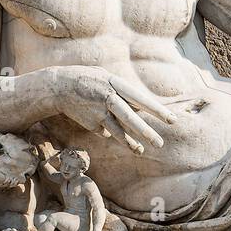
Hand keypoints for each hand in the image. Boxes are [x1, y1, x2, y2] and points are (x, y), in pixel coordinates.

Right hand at [54, 66, 175, 154]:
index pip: (140, 99)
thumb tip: (139, 110)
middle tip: (160, 143)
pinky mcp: (91, 123)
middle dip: (146, 131)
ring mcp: (98, 113)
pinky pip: (106, 130)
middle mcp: (108, 99)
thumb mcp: (108, 79)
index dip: (156, 110)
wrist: (59, 87)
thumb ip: (124, 93)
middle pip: (129, 118)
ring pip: (118, 131)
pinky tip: (103, 124)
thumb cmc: (90, 81)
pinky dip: (110, 131)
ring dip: (131, 143)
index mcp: (115, 84)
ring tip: (142, 151)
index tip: (171, 120)